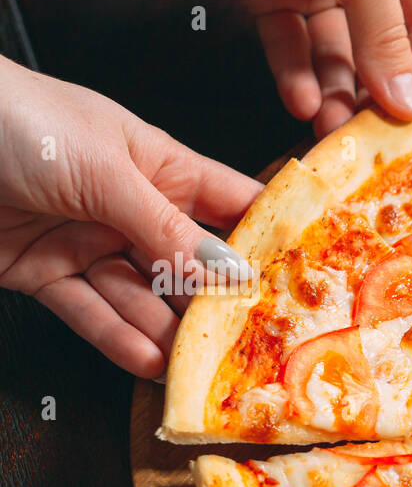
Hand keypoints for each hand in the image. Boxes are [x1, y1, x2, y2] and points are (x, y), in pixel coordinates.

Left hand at [0, 56, 260, 377]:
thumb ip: (166, 230)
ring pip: (143, 298)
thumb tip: (229, 274)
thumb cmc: (15, 119)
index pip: (232, 206)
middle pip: (190, 267)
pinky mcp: (46, 273)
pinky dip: (116, 338)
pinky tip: (148, 361)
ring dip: (168, 333)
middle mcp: (131, 208)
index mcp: (159, 165)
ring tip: (198, 367)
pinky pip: (91, 312)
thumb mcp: (106, 170)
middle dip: (220, 306)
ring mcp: (89, 242)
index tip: (308, 280)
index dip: (270, 240)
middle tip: (254, 346)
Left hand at [183, 0, 411, 136]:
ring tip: (332, 129)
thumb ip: (386, 36)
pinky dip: (294, 77)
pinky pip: (289, 46)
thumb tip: (409, 101)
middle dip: (374, 94)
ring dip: (334, 96)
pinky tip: (301, 102)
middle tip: (370, 136)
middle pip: (381, 50)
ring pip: (334, 56)